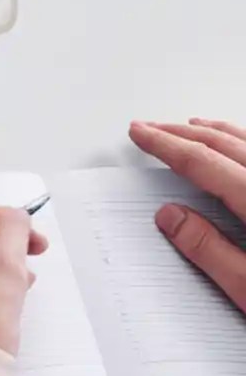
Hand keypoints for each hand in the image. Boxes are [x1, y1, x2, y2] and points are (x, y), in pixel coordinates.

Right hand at [129, 119, 245, 309]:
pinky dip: (243, 140)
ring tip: (190, 125)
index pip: (203, 162)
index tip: (140, 134)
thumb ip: (208, 250)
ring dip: (216, 131)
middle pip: (225, 144)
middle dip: (183, 133)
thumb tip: (170, 217)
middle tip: (152, 128)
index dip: (166, 145)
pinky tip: (238, 143)